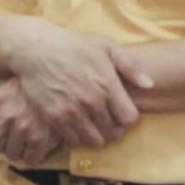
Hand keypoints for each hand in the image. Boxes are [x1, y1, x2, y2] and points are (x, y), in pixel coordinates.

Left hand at [0, 79, 63, 166]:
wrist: (60, 83)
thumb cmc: (35, 87)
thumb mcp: (11, 90)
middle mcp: (8, 117)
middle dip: (2, 147)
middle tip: (9, 145)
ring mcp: (24, 129)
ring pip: (12, 155)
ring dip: (17, 153)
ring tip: (25, 146)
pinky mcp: (40, 139)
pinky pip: (31, 159)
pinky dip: (33, 158)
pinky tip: (37, 151)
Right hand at [7, 21, 150, 148]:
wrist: (35, 48)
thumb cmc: (72, 44)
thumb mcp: (105, 45)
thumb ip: (130, 66)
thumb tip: (149, 85)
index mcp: (107, 85)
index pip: (129, 118)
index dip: (127, 116)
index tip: (120, 111)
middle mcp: (92, 102)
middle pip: (113, 132)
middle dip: (114, 128)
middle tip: (107, 120)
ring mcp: (72, 112)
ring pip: (95, 140)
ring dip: (97, 135)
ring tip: (93, 124)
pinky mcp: (55, 118)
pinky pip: (73, 140)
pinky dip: (77, 137)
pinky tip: (76, 124)